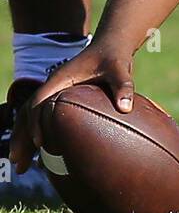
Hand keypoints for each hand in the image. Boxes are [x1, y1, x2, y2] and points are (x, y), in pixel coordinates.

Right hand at [10, 40, 134, 173]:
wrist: (111, 46)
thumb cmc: (114, 57)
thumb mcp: (120, 69)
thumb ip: (123, 85)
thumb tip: (125, 108)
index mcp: (61, 78)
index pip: (40, 100)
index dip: (36, 120)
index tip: (40, 142)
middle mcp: (53, 86)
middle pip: (28, 112)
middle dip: (21, 137)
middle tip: (19, 163)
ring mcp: (55, 93)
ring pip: (31, 117)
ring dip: (24, 139)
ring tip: (22, 165)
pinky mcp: (61, 98)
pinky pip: (43, 118)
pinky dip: (37, 135)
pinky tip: (39, 157)